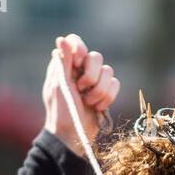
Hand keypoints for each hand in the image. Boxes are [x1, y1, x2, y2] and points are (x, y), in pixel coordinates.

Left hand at [43, 34, 118, 152]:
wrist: (73, 135)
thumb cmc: (61, 112)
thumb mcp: (59, 86)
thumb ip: (63, 63)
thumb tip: (62, 39)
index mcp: (65, 65)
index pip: (75, 41)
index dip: (80, 48)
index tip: (78, 61)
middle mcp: (81, 70)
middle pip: (96, 56)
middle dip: (91, 76)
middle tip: (81, 89)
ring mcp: (94, 81)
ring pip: (108, 71)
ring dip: (99, 91)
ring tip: (88, 103)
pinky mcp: (105, 92)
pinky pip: (115, 84)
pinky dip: (108, 97)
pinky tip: (98, 107)